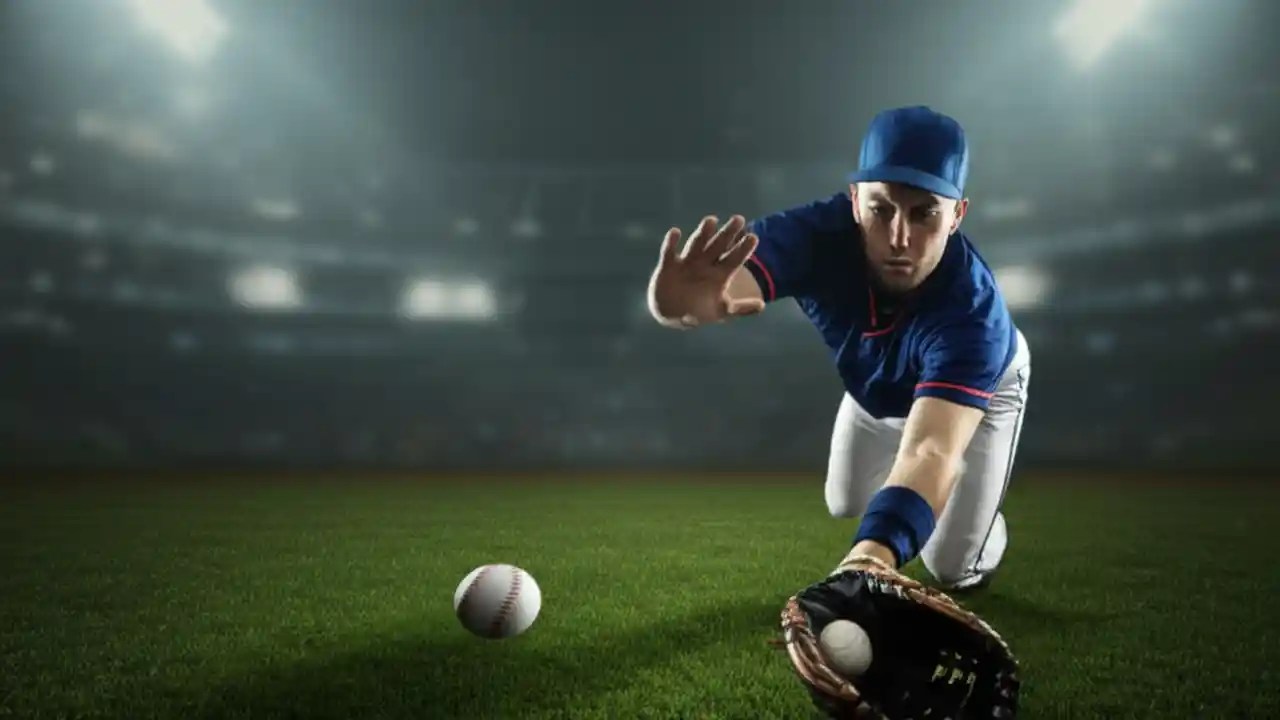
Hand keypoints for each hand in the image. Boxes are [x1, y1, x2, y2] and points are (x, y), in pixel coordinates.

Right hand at [647, 214, 764, 327]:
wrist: (672, 314)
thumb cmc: (700, 312)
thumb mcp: (722, 311)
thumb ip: (742, 308)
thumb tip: (762, 305)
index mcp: (719, 274)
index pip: (734, 259)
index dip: (743, 249)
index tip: (753, 237)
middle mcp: (705, 265)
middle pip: (718, 246)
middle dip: (728, 233)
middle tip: (739, 219)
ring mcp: (687, 263)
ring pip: (697, 245)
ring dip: (703, 234)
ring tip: (711, 220)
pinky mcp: (669, 266)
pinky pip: (669, 252)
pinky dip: (670, 243)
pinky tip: (675, 232)